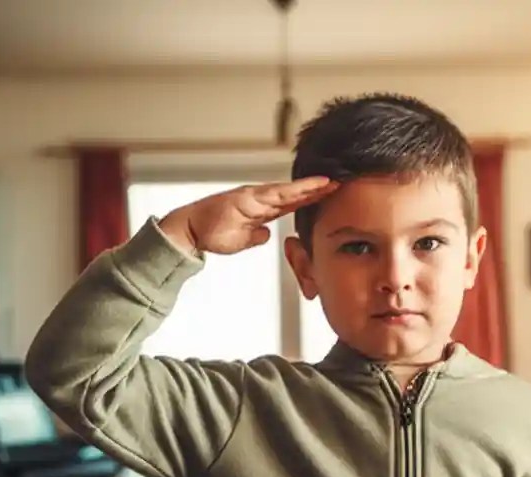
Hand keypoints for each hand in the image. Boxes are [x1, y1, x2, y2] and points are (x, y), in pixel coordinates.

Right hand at [158, 176, 337, 254]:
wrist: (190, 231)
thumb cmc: (212, 234)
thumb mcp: (242, 240)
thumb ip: (255, 236)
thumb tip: (267, 234)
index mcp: (261, 209)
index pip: (292, 203)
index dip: (311, 198)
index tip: (331, 194)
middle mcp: (260, 199)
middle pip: (295, 193)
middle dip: (317, 188)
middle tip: (340, 182)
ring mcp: (254, 196)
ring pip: (288, 190)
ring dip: (310, 186)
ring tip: (331, 182)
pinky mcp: (248, 198)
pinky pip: (275, 194)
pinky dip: (293, 190)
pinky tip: (309, 187)